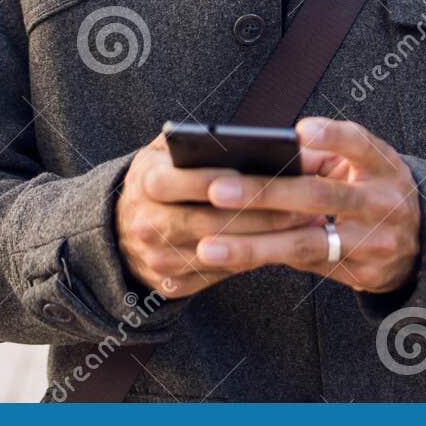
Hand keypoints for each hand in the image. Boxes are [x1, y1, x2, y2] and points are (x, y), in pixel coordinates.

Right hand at [116, 131, 320, 297]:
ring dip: (266, 241)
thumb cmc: (162, 178)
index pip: (188, 181)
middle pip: (212, 222)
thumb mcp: (167, 152)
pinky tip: (283, 247)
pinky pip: (218, 276)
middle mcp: (148, 223)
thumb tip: (248, 140)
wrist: (120, 227)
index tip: (268, 175)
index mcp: (146, 182)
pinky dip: (252, 261)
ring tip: (305, 226)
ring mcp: (157, 258)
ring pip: (220, 253)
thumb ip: (198, 142)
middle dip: (261, 215)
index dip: (227, 180)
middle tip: (304, 206)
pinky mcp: (170, 284)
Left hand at [195, 118, 420, 293]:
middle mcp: (382, 203)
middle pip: (320, 196)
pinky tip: (229, 261)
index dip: (331, 138)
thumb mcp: (368, 164)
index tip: (299, 132)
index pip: (358, 144)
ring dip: (253, 246)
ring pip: (306, 243)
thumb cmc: (377, 188)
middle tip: (216, 190)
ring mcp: (373, 243)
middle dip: (265, 193)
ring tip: (208, 246)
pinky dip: (266, 261)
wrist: (425, 244)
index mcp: (382, 165)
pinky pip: (305, 267)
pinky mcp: (362, 274)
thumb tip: (263, 152)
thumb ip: (326, 155)